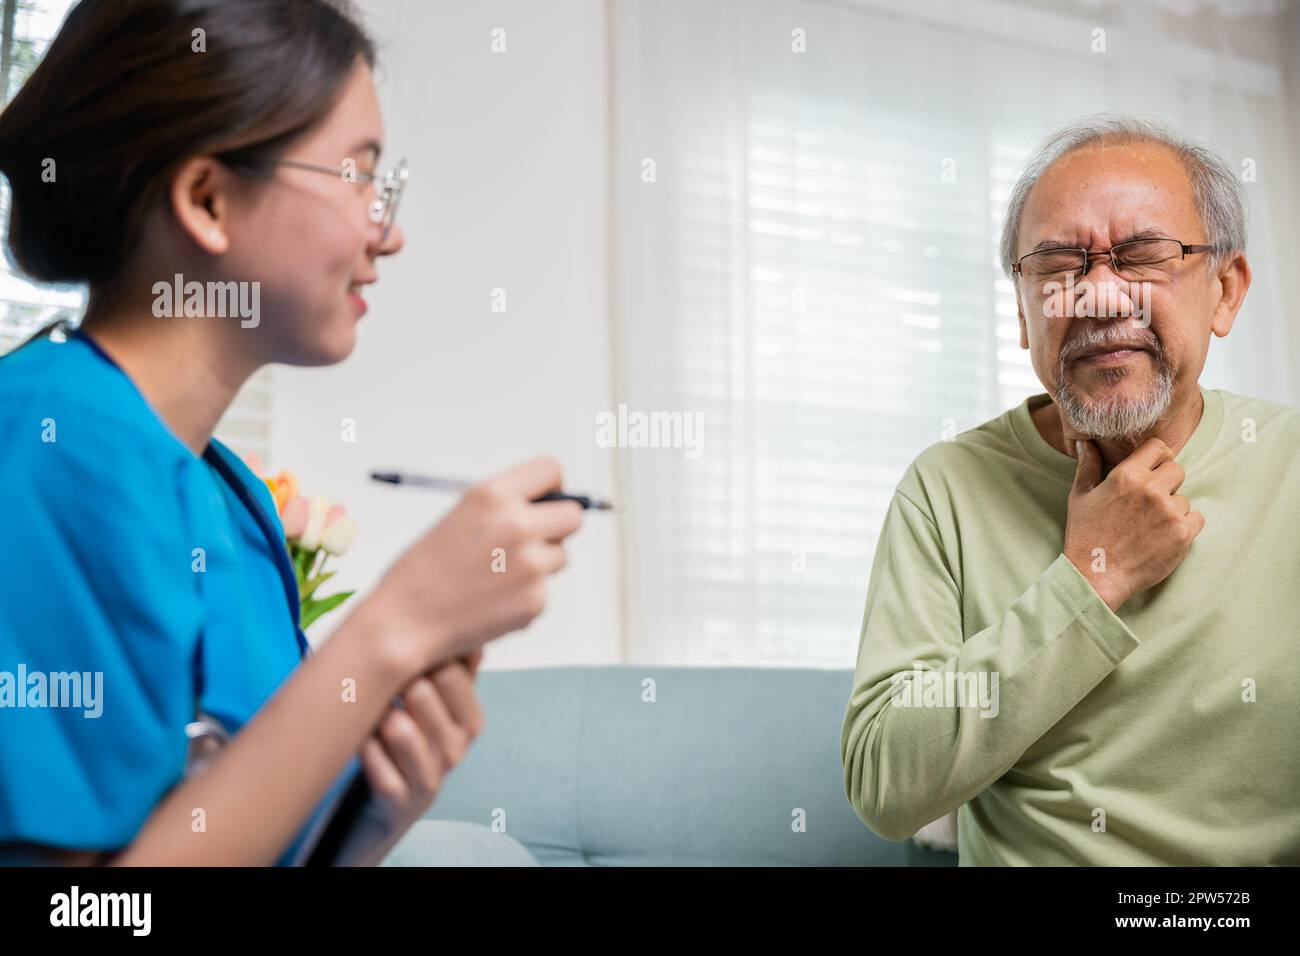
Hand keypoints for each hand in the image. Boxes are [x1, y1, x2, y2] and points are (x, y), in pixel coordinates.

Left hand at [345, 652, 483, 863]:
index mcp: (470, 722)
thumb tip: (473, 635)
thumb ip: (456, 671)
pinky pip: (375, 762)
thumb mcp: (435, 708)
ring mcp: (431, 779)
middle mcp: (456, 750)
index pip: (452, 672)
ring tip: (370, 716)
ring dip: (375, 716)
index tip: (396, 652)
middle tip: (377, 683)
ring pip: (399, 727)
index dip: (419, 656)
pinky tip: (361, 744)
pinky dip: (363, 748)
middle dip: (394, 682)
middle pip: (423, 692)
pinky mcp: (401, 803)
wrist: (388, 810)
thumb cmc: (409, 746)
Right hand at [373, 457, 583, 671]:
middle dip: (557, 526)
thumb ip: (504, 507)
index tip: (545, 499)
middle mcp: (517, 525)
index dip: (551, 486)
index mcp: (493, 495)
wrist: (404, 621)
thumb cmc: (425, 568)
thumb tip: (550, 506)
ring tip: (497, 576)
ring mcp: (531, 565)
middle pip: (573, 515)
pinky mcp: (535, 600)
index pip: (552, 470)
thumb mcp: (461, 516)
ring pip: (560, 556)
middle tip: (534, 539)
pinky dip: (524, 596)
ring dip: (540, 564)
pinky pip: (544, 590)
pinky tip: (492, 601)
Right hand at [1064, 437, 1203, 611]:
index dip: (1157, 457)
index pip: (1158, 447)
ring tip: (1150, 527)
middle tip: (1150, 503)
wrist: (1095, 576)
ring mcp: (1169, 512)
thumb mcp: (1080, 496)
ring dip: (1172, 509)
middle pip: (1177, 470)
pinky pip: (1196, 519)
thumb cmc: (1085, 535)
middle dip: (1167, 483)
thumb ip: (1087, 465)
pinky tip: (1162, 537)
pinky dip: (1184, 527)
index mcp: (1126, 475)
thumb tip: (1084, 441)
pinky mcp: (1183, 534)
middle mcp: (1151, 489)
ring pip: (1184, 499)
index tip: (1154, 469)